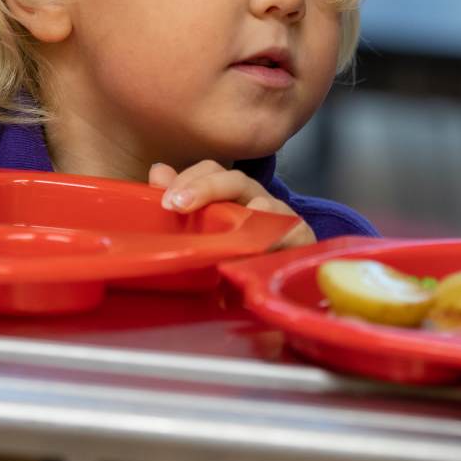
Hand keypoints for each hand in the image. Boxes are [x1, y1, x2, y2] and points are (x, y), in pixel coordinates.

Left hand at [148, 160, 316, 248]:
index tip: (167, 202)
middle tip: (178, 206)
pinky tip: (261, 244)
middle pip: (235, 180)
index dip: (189, 179)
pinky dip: (277, 235)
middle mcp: (256, 199)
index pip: (211, 171)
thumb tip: (158, 171)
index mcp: (230, 196)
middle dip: (206, 188)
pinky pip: (292, 231)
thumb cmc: (232, 258)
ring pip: (266, 204)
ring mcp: (280, 216)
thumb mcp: (201, 233)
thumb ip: (181, 202)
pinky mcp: (301, 238)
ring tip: (226, 228)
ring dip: (245, 211)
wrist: (270, 289)